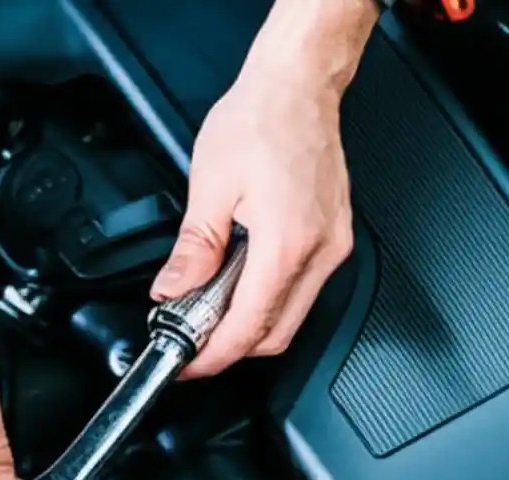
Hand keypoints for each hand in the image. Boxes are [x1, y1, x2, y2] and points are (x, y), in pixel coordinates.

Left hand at [149, 5, 372, 377]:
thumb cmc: (261, 120)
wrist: (298, 85)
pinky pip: (303, 290)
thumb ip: (193, 250)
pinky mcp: (335, 238)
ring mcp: (333, 247)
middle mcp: (320, 252)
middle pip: (276, 334)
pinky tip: (240, 282)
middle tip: (191, 340)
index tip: (190, 364)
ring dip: (250, 323)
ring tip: (209, 307)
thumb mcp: (209, 186)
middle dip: (231, 348)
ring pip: (291, 316)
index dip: (215, 356)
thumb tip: (173, 290)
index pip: (250, 327)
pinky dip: (269, 298)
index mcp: (287, 243)